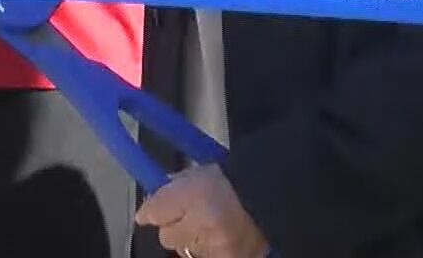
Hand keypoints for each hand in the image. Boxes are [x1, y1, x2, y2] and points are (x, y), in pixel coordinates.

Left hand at [134, 165, 266, 257]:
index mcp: (194, 193)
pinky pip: (205, 255)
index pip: (153, 213)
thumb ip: (172, 187)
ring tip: (214, 224)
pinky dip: (210, 249)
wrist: (273, 197)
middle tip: (192, 216)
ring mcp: (215, 245)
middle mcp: (202, 222)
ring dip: (193, 240)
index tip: (151, 213)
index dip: (152, 212)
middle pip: (167, 237)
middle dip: (175, 227)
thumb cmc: (234, 181)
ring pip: (185, 250)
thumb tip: (149, 207)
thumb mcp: (200, 173)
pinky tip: (222, 237)